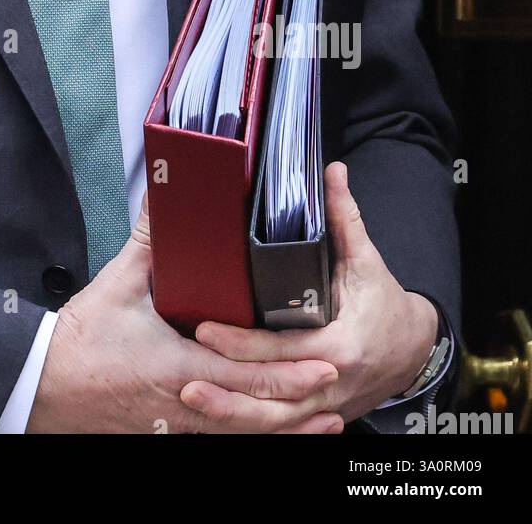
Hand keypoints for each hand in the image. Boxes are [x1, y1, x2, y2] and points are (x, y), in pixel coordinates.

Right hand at [26, 190, 342, 432]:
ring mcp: (179, 423)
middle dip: (300, 402)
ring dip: (286, 428)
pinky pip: (220, 437)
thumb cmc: (81, 340)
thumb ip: (151, 241)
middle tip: (336, 387)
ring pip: (242, 432)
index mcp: (178, 365)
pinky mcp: (170, 430)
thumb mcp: (118, 284)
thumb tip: (167, 196)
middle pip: (256, 412)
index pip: (246, 373)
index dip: (289, 372)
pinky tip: (271, 429)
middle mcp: (186, 402)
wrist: (45, 385)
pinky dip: (252, 434)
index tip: (324, 363)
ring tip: (323, 421)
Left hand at [185, 161, 440, 427]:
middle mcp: (330, 383)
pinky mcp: (315, 415)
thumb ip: (345, 218)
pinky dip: (250, 424)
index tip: (205, 329)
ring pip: (274, 421)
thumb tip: (332, 171)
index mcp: (340, 346)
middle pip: (274, 395)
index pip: (283, 349)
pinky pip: (281, 425)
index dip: (244, 344)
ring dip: (232, 416)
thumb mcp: (368, 261)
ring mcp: (323, 406)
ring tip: (192, 400)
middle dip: (228, 390)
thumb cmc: (386, 305)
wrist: (414, 350)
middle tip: (183, 377)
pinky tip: (217, 416)